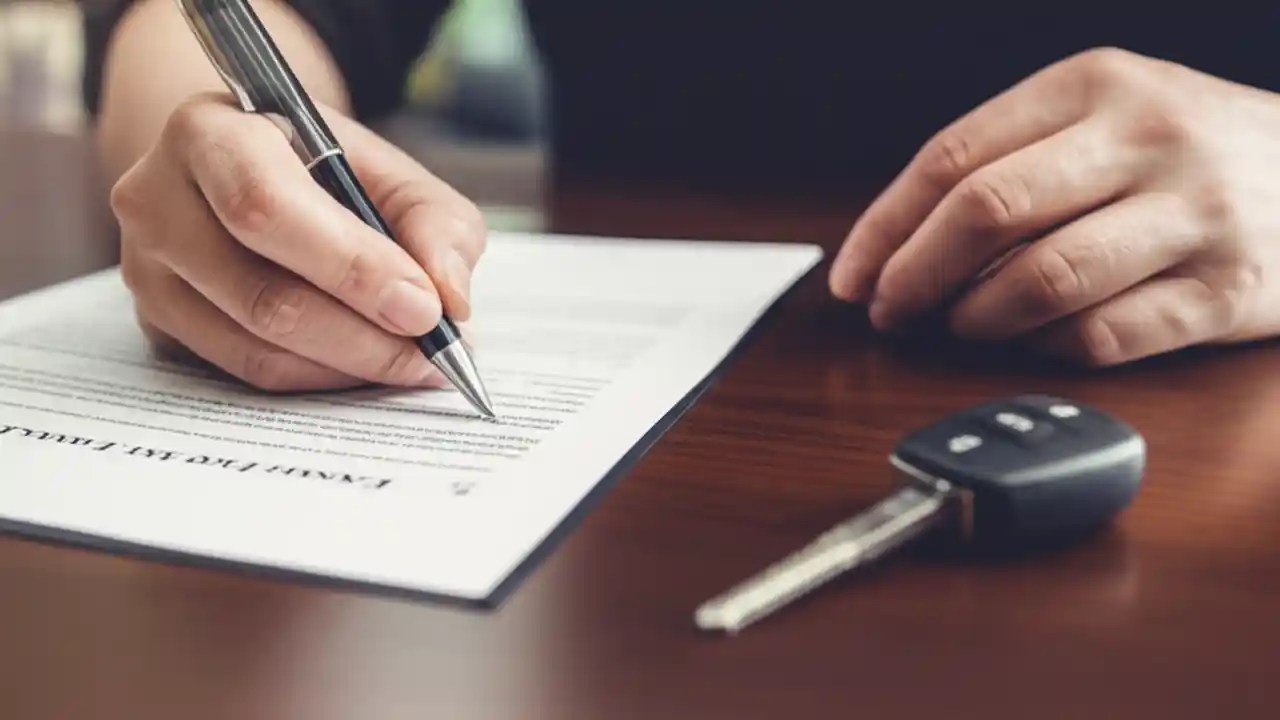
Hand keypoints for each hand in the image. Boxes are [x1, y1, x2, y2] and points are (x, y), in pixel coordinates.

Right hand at [110, 93, 485, 389]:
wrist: (248, 172)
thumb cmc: (325, 170)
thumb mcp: (392, 172)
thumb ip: (436, 224)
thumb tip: (449, 297)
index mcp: (210, 133)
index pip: (268, 207)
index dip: (351, 267)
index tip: (425, 309)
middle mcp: (156, 199)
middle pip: (260, 294)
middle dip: (363, 335)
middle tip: (432, 352)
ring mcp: (147, 270)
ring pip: (256, 347)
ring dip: (350, 367)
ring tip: (414, 362)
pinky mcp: (158, 325)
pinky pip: (246, 372)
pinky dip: (320, 378)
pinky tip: (365, 365)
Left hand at [830, 47, 1279, 365]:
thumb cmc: (1189, 152)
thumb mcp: (1105, 115)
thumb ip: (1013, 160)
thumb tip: (901, 243)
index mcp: (1093, 85)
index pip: (952, 157)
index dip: (885, 227)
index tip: (851, 276)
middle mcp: (1144, 139)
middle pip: (985, 212)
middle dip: (913, 275)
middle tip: (889, 311)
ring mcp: (1190, 215)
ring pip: (1041, 280)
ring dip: (976, 318)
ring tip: (959, 325)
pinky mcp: (1225, 291)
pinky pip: (1102, 336)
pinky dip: (1044, 350)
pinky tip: (1031, 343)